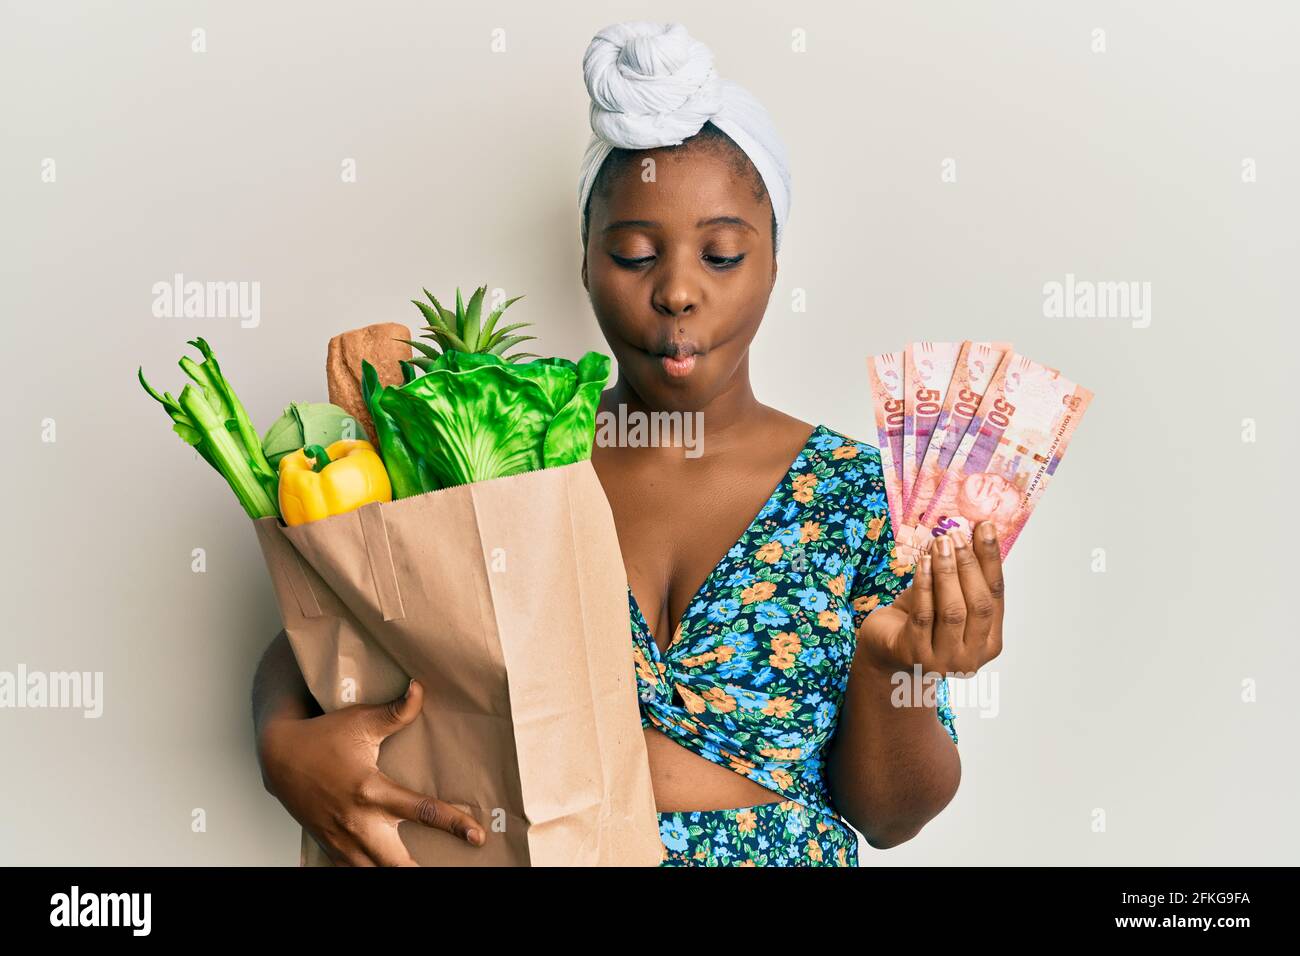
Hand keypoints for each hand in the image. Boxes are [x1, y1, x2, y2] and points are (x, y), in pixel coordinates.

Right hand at [256, 679, 483, 865]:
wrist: (279, 758)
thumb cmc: (322, 736)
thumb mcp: (361, 722)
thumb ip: (396, 712)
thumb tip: (420, 689)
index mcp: (370, 790)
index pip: (421, 811)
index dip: (453, 824)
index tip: (477, 836)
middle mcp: (358, 821)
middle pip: (397, 862)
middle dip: (420, 869)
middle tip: (451, 867)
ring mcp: (342, 839)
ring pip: (375, 873)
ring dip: (398, 871)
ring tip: (422, 867)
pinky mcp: (331, 847)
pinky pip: (354, 871)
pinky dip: (373, 872)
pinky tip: (388, 866)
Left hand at [857, 521, 1005, 676]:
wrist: (884, 650)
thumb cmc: (920, 621)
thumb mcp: (946, 599)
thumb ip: (962, 578)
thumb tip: (969, 533)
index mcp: (989, 643)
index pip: (995, 595)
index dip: (991, 560)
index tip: (985, 528)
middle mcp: (971, 657)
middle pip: (979, 605)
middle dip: (969, 565)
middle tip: (957, 536)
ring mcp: (943, 661)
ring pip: (953, 611)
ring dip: (947, 572)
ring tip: (940, 544)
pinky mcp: (914, 655)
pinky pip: (923, 615)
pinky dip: (924, 586)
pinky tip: (923, 563)